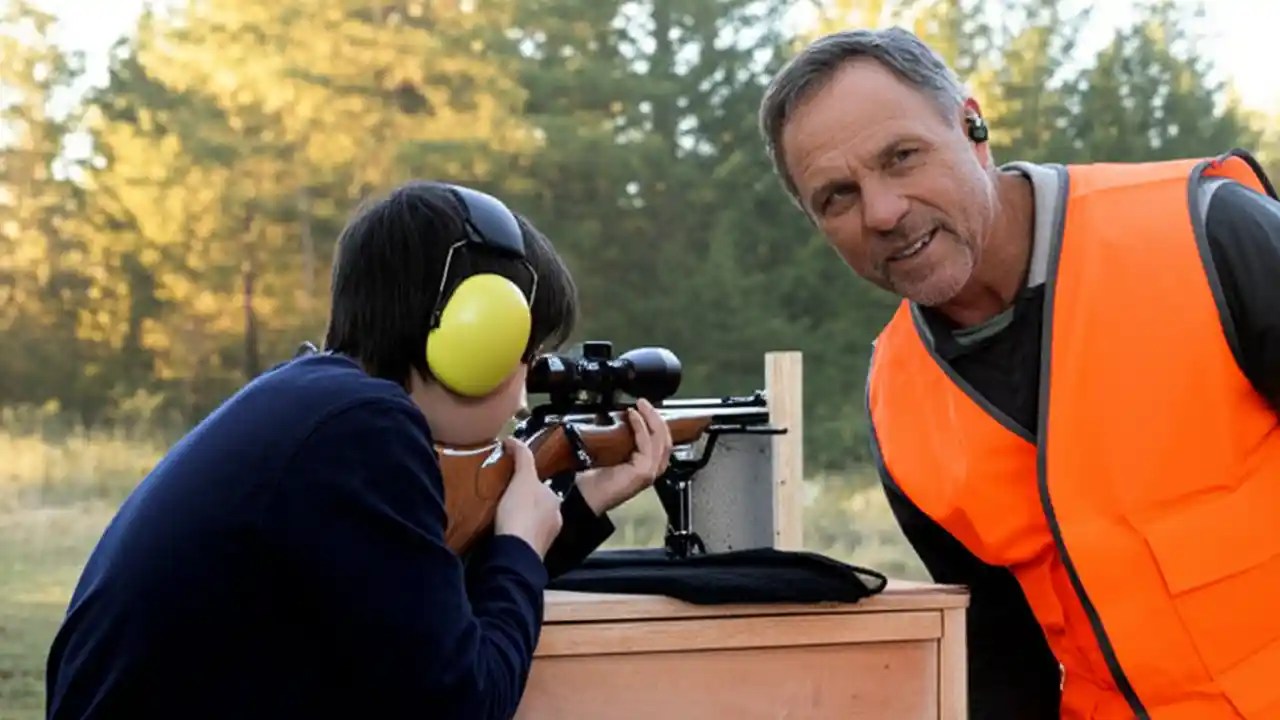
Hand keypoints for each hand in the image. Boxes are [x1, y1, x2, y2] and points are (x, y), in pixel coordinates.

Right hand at [494, 436, 562, 558]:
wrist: (515, 553)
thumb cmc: (521, 513)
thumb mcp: (523, 479)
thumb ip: (522, 457)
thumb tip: (514, 439)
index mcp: (555, 501)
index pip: (540, 486)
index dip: (525, 481)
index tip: (509, 480)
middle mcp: (555, 520)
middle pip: (537, 505)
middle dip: (523, 502)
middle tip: (502, 498)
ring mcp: (545, 539)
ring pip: (531, 523)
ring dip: (519, 519)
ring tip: (499, 516)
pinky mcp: (532, 554)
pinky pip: (523, 538)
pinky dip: (515, 534)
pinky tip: (502, 533)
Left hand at [576, 398, 673, 514]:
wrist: (583, 497)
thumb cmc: (594, 481)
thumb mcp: (612, 456)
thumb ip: (624, 444)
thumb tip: (624, 422)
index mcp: (646, 467)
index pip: (661, 442)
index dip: (656, 422)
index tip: (645, 407)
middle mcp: (652, 471)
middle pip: (665, 439)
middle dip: (657, 417)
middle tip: (644, 402)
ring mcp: (649, 473)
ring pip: (661, 441)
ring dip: (651, 419)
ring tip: (641, 405)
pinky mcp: (643, 473)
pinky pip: (647, 445)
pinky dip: (641, 428)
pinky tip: (633, 417)